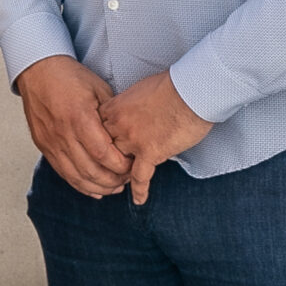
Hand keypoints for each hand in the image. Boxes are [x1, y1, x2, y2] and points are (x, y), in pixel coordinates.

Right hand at [15, 55, 128, 198]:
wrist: (37, 71)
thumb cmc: (69, 77)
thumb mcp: (99, 89)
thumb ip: (112, 116)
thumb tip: (128, 137)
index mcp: (79, 117)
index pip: (104, 154)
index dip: (122, 166)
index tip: (133, 166)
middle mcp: (63, 133)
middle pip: (91, 170)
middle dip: (114, 180)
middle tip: (128, 179)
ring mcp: (51, 142)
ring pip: (76, 176)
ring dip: (98, 187)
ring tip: (114, 187)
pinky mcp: (43, 146)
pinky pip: (63, 172)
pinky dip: (80, 184)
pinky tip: (94, 188)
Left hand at [99, 70, 212, 204]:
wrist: (190, 90)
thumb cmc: (170, 86)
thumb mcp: (138, 91)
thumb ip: (128, 106)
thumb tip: (130, 112)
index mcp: (113, 109)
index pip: (96, 131)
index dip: (100, 142)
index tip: (102, 149)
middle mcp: (118, 126)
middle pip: (104, 149)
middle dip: (108, 160)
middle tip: (110, 170)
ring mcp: (132, 140)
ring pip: (119, 164)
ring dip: (121, 174)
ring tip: (122, 183)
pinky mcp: (151, 152)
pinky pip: (141, 176)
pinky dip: (139, 190)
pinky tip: (139, 200)